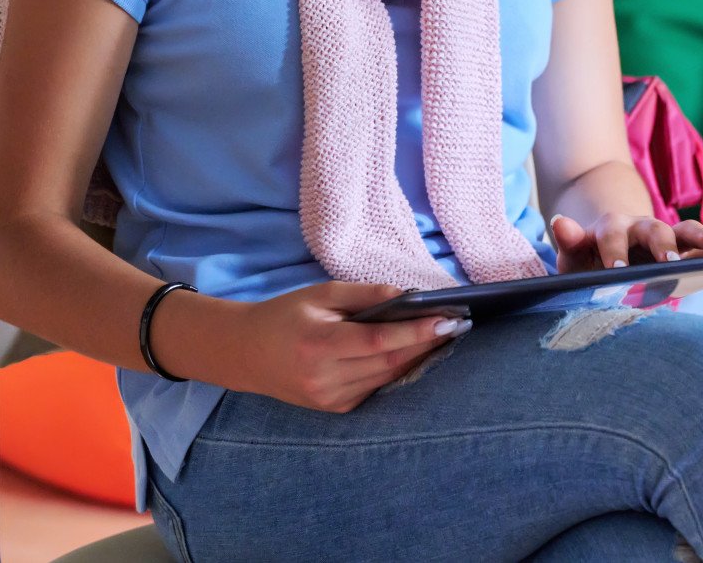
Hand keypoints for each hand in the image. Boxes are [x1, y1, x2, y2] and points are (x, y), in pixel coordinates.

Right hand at [225, 280, 467, 413]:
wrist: (244, 353)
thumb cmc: (284, 315)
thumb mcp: (322, 294)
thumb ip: (367, 295)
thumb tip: (411, 296)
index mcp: (319, 346)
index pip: (381, 342)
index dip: (419, 332)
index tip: (450, 319)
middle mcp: (325, 379)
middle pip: (390, 363)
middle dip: (428, 344)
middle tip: (458, 324)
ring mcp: (330, 400)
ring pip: (388, 378)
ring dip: (418, 359)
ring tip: (445, 336)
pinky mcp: (335, 409)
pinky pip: (376, 388)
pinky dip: (397, 370)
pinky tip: (414, 354)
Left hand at [548, 212, 702, 272]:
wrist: (608, 242)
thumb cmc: (588, 257)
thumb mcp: (573, 254)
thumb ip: (569, 241)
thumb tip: (559, 221)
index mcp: (613, 229)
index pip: (613, 236)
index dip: (615, 250)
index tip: (616, 268)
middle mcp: (643, 227)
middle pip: (656, 230)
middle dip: (664, 245)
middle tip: (669, 262)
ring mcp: (667, 237)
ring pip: (689, 231)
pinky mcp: (685, 249)